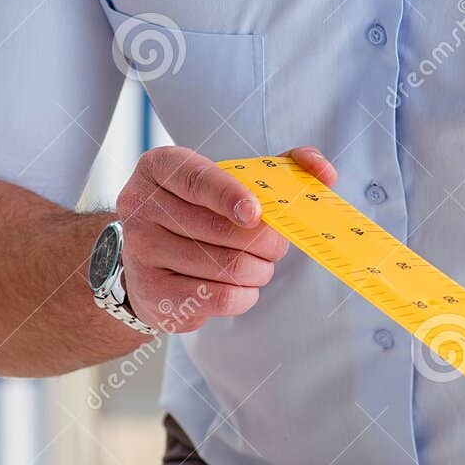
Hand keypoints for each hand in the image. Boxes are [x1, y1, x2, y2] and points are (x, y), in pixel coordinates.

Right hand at [114, 144, 336, 333]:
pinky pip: (216, 298)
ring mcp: (141, 252)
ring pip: (223, 267)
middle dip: (264, 241)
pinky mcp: (152, 294)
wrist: (148, 261)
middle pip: (217, 229)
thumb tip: (323, 172)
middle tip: (277, 244)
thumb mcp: (230, 178)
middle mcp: (141, 206)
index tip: (257, 212)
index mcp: (159, 167)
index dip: (229, 195)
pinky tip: (243, 287)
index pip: (196, 180)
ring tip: (260, 266)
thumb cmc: (200, 211)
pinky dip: (244, 296)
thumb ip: (281, 166)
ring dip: (258, 270)